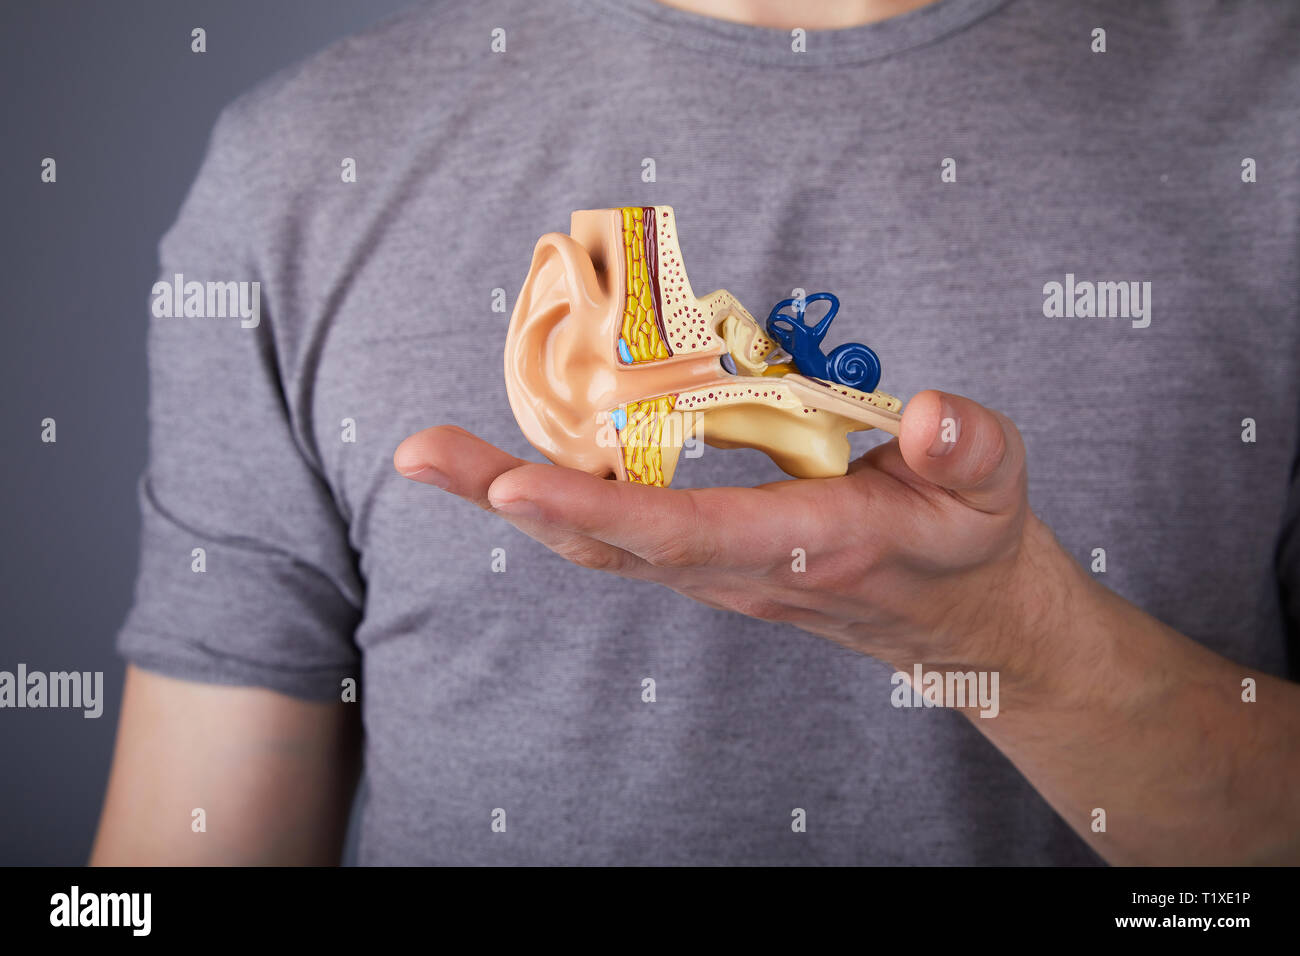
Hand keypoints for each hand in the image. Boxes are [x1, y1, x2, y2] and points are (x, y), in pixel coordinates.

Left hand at [394, 391, 1087, 693]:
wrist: (961, 619)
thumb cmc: (970, 542)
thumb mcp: (994, 488)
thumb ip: (969, 449)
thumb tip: (930, 415)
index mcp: (807, 546)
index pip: (686, 534)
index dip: (599, 509)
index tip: (515, 480)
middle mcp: (740, 568)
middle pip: (607, 541)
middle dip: (509, 498)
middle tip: (419, 452)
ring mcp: (716, 571)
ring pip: (599, 541)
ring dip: (512, 498)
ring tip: (433, 454)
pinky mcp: (708, 559)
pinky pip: (617, 534)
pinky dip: (555, 500)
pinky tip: (506, 465)